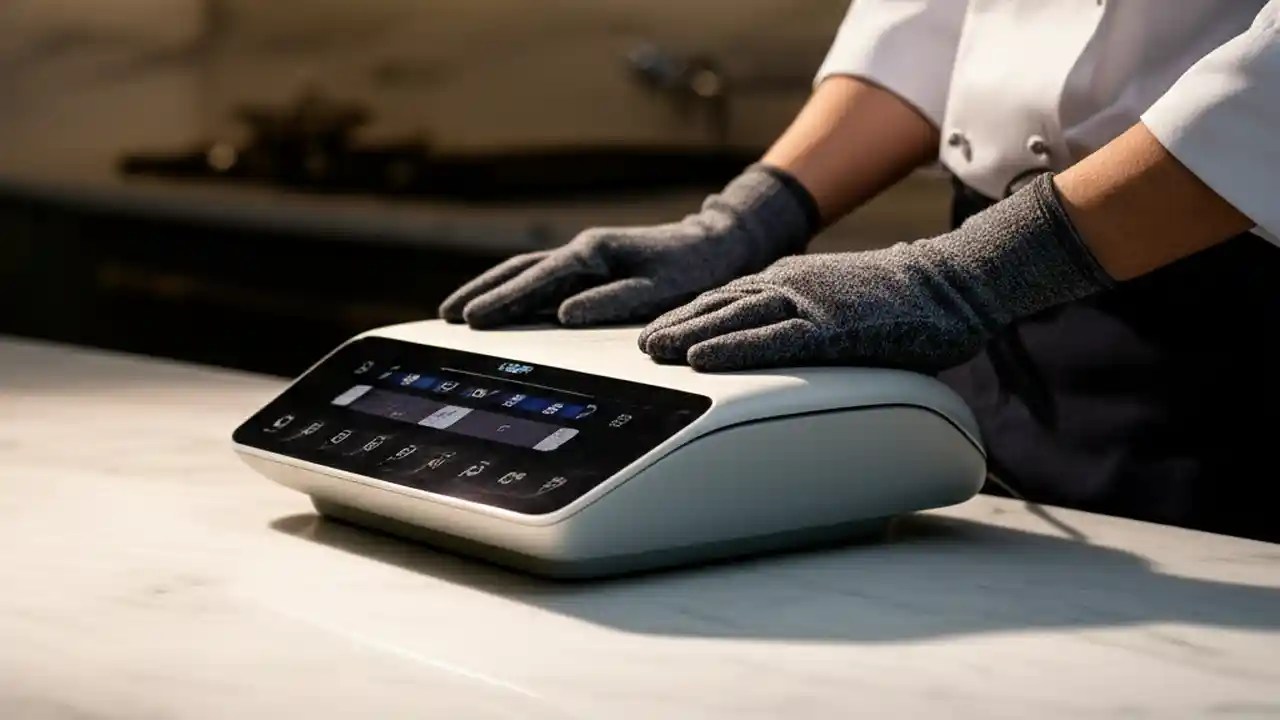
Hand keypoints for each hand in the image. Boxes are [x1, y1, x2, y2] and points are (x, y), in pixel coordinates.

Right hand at [437, 165, 816, 327]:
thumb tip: (564, 315)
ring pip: (526, 270)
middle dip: (482, 293)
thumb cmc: (691, 267)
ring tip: (458, 310)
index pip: (537, 279)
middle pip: (519, 270)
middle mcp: (583, 249)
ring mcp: (585, 255)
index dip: (501, 300)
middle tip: (445, 316)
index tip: (470, 320)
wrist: (718, 242)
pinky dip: (514, 287)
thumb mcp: (657, 288)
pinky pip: (542, 276)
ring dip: (491, 288)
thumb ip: (611, 301)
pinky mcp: (592, 264)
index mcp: (593, 252)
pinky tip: (502, 302)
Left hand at [638, 173, 1115, 372]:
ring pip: (733, 318)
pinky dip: (731, 348)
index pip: (727, 296)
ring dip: (687, 335)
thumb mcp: (839, 303)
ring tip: (651, 351)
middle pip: (718, 305)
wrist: (952, 281)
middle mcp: (790, 285)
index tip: (658, 329)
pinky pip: (771, 340)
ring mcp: (808, 303)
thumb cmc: (904, 299)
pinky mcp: (830, 327)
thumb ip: (807, 318)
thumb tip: (790, 339)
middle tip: (638, 345)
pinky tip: (701, 360)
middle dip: (675, 325)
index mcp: (792, 280)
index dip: (689, 314)